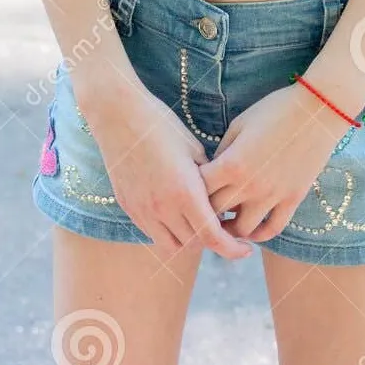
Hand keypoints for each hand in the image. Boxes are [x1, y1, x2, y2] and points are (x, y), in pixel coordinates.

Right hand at [86, 83, 256, 261]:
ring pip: (172, 246)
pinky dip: (167, 232)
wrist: (119, 115)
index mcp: (185, 192)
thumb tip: (222, 198)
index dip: (233, 249)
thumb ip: (209, 179)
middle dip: (213, 240)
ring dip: (189, 241)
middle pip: (195, 244)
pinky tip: (175, 214)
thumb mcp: (194, 149)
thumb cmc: (161, 125)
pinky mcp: (128, 207)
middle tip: (224, 227)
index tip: (245, 249)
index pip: (213, 237)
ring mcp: (143, 210)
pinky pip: (152, 233)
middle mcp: (163, 208)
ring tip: (198, 224)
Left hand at [198, 82, 354, 243]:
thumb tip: (213, 170)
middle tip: (201, 210)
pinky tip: (252, 230)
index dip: (190, 191)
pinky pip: (272, 229)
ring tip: (224, 222)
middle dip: (204, 213)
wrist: (316, 111)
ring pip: (242, 230)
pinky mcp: (292, 200)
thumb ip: (223, 150)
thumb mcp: (240, 124)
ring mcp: (272, 196)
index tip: (188, 189)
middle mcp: (249, 185)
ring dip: (229, 229)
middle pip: (216, 214)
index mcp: (232, 164)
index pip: (199, 190)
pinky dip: (259, 235)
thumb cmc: (275, 110)